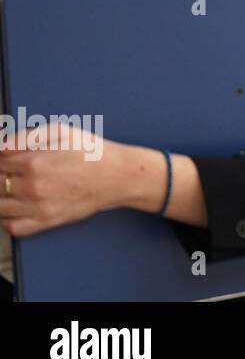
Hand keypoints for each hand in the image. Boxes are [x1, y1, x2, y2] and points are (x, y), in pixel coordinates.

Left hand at [0, 122, 126, 237]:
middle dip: (0, 176)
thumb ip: (25, 137)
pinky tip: (15, 206)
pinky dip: (7, 218)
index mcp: (34, 162)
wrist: (118, 176)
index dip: (0, 159)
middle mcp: (33, 187)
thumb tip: (1, 147)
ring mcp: (39, 207)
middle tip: (12, 171)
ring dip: (1, 195)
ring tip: (12, 186)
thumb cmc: (92, 152)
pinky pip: (12, 227)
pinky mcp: (46, 221)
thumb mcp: (61, 131)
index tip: (6, 159)